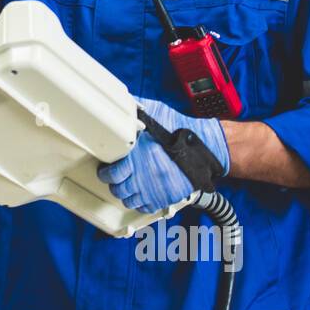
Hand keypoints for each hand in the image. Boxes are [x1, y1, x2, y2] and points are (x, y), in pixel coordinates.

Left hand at [96, 97, 230, 212]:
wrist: (204, 146)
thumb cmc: (180, 129)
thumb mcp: (155, 112)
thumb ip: (136, 109)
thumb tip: (123, 102)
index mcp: (135, 157)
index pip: (110, 174)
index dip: (106, 172)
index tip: (107, 168)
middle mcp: (142, 176)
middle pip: (117, 189)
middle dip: (114, 183)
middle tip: (116, 176)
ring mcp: (153, 190)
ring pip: (129, 201)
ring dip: (126, 193)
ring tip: (128, 184)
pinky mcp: (165, 198)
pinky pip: (145, 208)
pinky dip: (140, 203)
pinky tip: (141, 193)